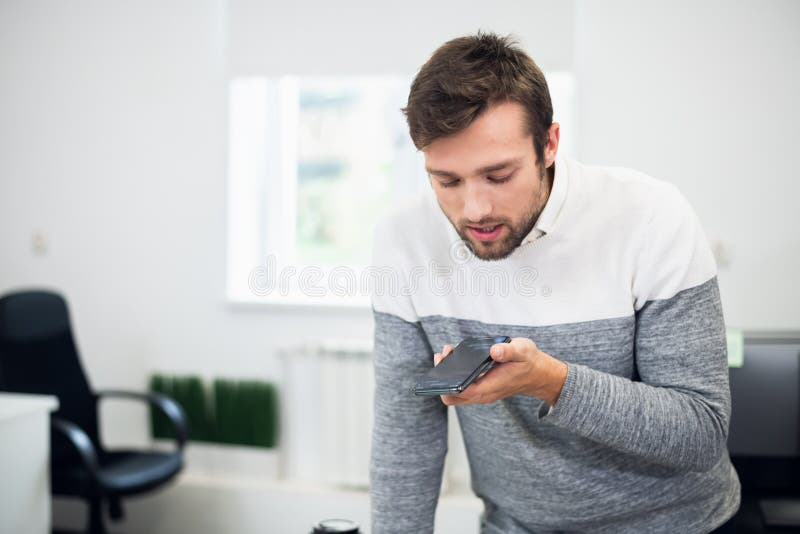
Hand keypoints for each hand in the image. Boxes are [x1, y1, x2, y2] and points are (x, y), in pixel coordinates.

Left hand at [432, 338, 567, 406]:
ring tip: (448, 353)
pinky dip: (455, 374)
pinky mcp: (482, 386)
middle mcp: (483, 393)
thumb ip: (508, 351)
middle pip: (452, 396)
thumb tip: (494, 351)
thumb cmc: (529, 362)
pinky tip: (456, 356)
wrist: (540, 374)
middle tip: (443, 355)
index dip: (447, 382)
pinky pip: (462, 386)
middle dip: (441, 379)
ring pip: (455, 392)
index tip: (444, 361)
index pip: (461, 393)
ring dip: (447, 376)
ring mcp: (482, 392)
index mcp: (490, 388)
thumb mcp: (522, 351)